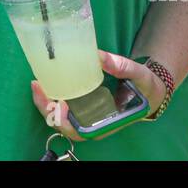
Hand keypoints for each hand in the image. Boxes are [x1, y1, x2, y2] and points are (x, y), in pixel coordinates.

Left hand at [31, 49, 167, 142]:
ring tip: (38, 82)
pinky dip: (52, 94)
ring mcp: (86, 114)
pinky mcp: (83, 103)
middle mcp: (92, 122)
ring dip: (45, 101)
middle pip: (62, 123)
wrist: (150, 90)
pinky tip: (47, 79)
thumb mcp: (139, 75)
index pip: (78, 131)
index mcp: (105, 123)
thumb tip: (99, 56)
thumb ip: (122, 66)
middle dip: (46, 108)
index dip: (64, 122)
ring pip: (59, 115)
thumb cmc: (145, 87)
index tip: (59, 103)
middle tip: (37, 85)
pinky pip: (63, 104)